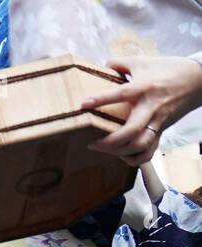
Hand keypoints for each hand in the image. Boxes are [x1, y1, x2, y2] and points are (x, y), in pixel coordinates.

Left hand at [85, 56, 201, 165]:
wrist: (200, 79)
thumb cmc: (169, 69)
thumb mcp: (145, 61)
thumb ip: (122, 63)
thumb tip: (103, 64)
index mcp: (144, 87)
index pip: (121, 94)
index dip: (101, 100)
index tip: (82, 104)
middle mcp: (151, 107)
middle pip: (131, 131)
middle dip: (110, 142)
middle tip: (92, 143)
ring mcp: (158, 121)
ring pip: (140, 145)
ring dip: (120, 152)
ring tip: (103, 149)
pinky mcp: (162, 130)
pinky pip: (149, 151)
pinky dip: (135, 159)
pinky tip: (122, 156)